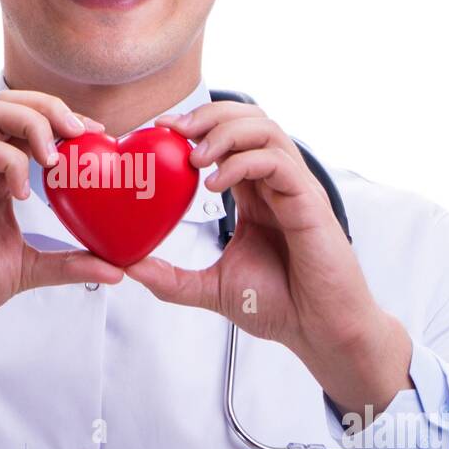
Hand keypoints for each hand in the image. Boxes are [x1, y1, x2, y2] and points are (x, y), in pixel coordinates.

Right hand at [0, 90, 124, 338]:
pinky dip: (11, 162)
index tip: (98, 136)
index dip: (64, 119)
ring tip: (55, 158)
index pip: (30, 122)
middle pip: (12, 103)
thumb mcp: (29, 270)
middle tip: (82, 134)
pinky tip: (23, 192)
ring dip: (34, 124)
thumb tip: (116, 270)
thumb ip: (70, 264)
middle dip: (52, 107)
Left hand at [123, 101, 412, 420]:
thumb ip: (172, 278)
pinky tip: (215, 183)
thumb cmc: (280, 307)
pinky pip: (278, 163)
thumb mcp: (211, 289)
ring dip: (225, 133)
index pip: (229, 139)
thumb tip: (129, 268)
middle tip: (172, 130)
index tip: (158, 131)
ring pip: (266, 130)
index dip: (195, 126)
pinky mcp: (310, 204)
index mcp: (256, 194)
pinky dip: (243, 163)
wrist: (320, 333)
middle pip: (249, 119)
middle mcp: (277, 184)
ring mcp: (297, 190)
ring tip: (194, 159)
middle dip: (208, 116)